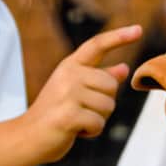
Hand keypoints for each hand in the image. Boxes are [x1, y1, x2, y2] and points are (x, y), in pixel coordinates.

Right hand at [18, 25, 142, 163]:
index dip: (119, 37)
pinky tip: (74, 130)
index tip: (138, 29)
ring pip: (108, 105)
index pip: (97, 45)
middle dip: (104, 103)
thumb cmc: (55, 113)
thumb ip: (99, 78)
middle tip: (81, 110)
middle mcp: (69, 75)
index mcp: (70, 66)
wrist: (27, 137)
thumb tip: (124, 68)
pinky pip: (99, 123)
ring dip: (97, 118)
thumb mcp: (75, 90)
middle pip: (111, 85)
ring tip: (76, 119)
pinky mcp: (68, 114)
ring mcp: (67, 93)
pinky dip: (91, 131)